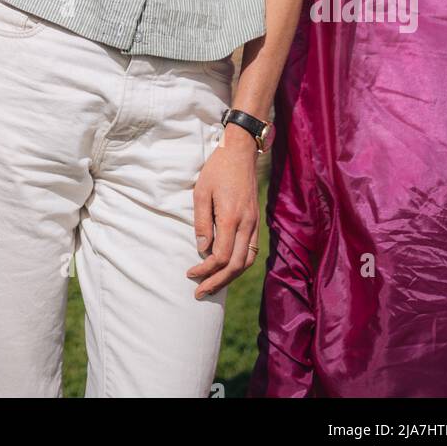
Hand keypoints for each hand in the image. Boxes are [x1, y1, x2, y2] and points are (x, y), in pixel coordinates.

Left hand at [185, 123, 259, 296]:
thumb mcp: (201, 192)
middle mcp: (246, 224)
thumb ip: (202, 222)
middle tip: (200, 293)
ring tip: (214, 285)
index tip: (190, 274)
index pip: (221, 257)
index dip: (206, 270)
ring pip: (247, 261)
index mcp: (231, 218)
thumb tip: (203, 249)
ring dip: (230, 277)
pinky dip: (240, 265)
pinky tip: (228, 268)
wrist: (240, 152)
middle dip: (217, 282)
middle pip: (236, 265)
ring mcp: (254, 223)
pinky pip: (251, 251)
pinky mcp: (255, 221)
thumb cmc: (217, 170)